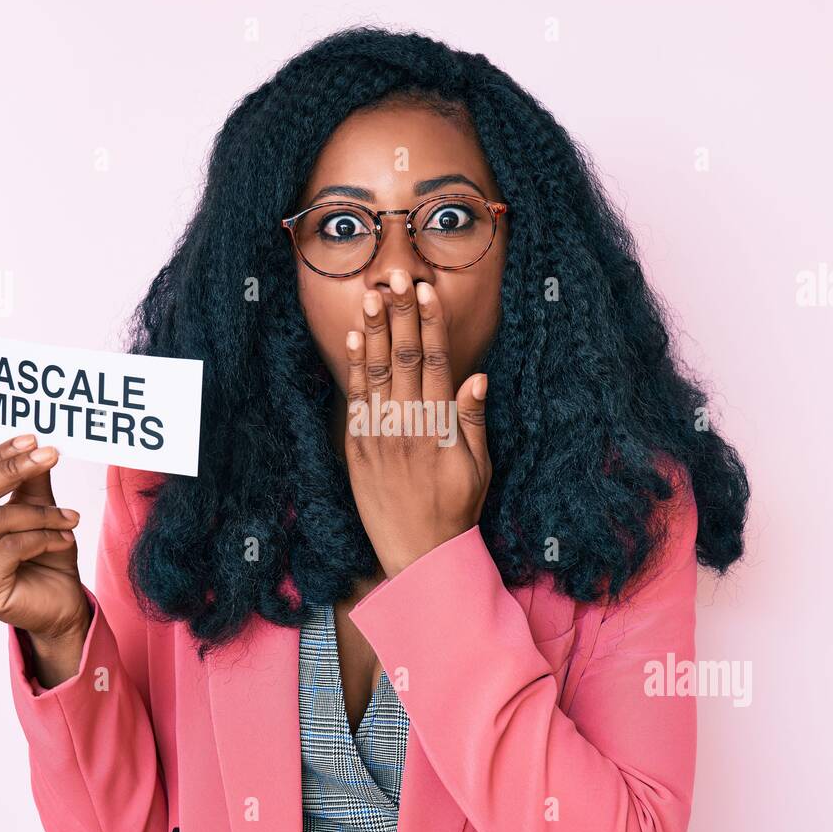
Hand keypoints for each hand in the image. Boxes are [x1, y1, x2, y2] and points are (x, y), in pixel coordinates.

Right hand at [0, 434, 89, 643]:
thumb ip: (29, 482)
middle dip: (11, 471)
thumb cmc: (44, 560)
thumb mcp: (38, 513)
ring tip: (71, 517)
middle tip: (50, 455)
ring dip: (40, 514)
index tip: (32, 440)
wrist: (61, 607)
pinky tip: (65, 539)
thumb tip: (33, 445)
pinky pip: (11, 549)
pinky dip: (43, 538)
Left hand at [344, 269, 491, 578]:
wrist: (418, 554)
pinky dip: (354, 369)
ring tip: (372, 297)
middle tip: (395, 277)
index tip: (424, 292)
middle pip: (402, 359)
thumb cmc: (456, 509)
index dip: (429, 324)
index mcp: (439, 427)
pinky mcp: (358, 450)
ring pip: (375, 373)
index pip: (433, 363)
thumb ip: (472, 421)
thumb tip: (477, 378)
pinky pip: (355, 401)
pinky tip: (354, 340)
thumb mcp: (478, 468)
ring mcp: (378, 437)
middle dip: (399, 315)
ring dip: (373, 332)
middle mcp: (406, 426)